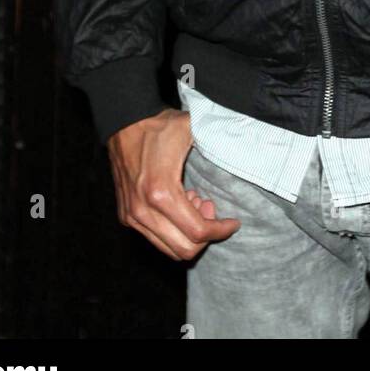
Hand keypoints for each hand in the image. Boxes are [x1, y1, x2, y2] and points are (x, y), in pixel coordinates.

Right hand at [108, 108, 240, 260]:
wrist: (124, 121)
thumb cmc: (159, 125)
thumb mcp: (192, 130)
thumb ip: (217, 142)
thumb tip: (245, 146)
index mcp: (162, 193)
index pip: (198, 232)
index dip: (220, 230)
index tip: (232, 222)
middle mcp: (143, 211)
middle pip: (184, 249)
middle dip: (205, 235)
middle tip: (210, 209)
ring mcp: (132, 216)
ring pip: (168, 249)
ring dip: (187, 234)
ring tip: (193, 204)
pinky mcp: (126, 216)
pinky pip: (154, 239)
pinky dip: (171, 230)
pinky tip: (177, 204)